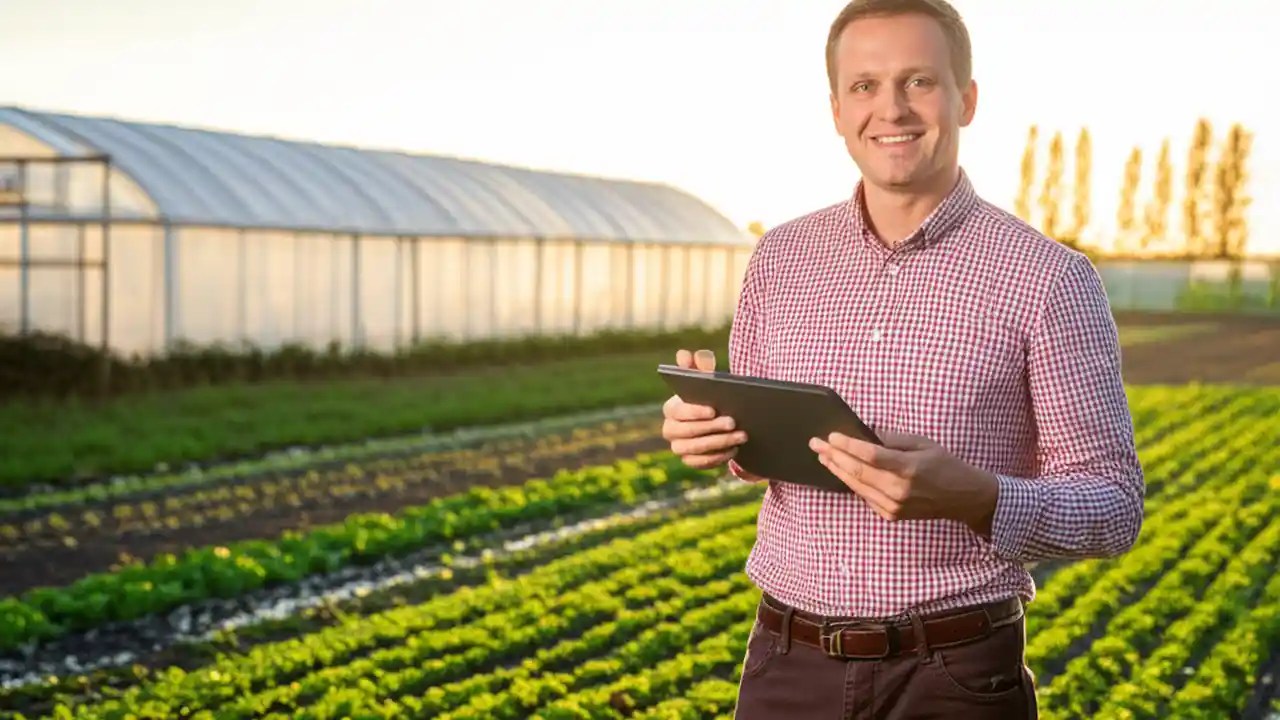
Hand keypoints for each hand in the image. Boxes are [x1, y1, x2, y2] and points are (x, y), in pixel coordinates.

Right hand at [661, 348, 754, 473]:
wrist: (720, 419)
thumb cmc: (712, 394)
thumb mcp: (709, 378)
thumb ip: (699, 365)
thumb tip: (684, 355)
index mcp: (671, 409)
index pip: (678, 412)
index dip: (694, 412)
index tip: (713, 409)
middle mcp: (670, 430)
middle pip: (687, 432)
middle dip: (712, 428)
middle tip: (733, 422)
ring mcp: (679, 447)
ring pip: (695, 449)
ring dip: (719, 443)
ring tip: (741, 436)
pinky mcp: (690, 461)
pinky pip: (701, 463)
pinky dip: (717, 457)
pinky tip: (734, 449)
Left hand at [809, 430, 997, 534]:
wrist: (963, 497)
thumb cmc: (944, 464)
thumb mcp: (923, 443)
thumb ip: (893, 439)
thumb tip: (866, 434)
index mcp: (908, 468)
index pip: (870, 455)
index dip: (848, 445)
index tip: (831, 436)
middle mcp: (899, 490)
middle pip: (857, 471)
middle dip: (833, 456)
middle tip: (816, 444)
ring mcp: (894, 506)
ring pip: (857, 486)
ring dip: (837, 470)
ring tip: (823, 457)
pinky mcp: (892, 515)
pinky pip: (865, 497)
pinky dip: (852, 483)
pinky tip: (841, 472)